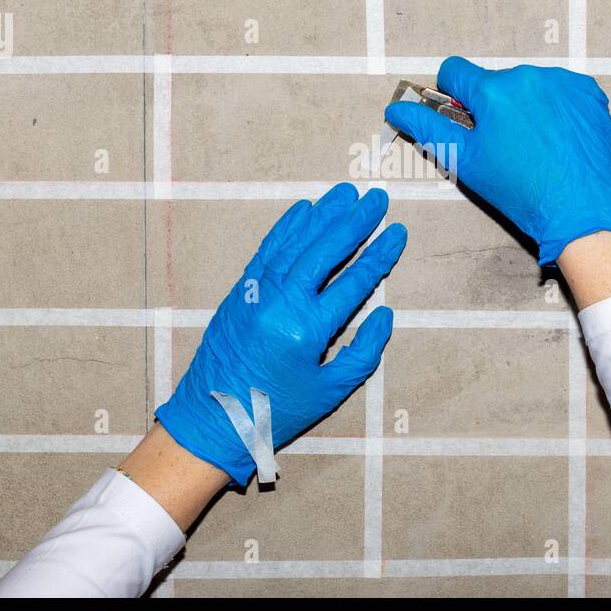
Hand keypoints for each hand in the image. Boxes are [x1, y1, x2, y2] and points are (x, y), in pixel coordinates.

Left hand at [156, 183, 405, 485]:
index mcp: (308, 329)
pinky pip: (269, 249)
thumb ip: (364, 352)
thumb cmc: (277, 410)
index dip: (379, 254)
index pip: (354, 281)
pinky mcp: (241, 290)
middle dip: (356, 221)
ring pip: (297, 242)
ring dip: (324, 214)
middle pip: (327, 250)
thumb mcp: (331, 391)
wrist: (214, 417)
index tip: (396, 231)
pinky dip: (288, 226)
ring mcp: (259, 292)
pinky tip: (305, 208)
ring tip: (347, 193)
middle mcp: (283, 302)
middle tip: (377, 197)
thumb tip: (384, 313)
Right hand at [385, 57, 610, 264]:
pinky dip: (556, 109)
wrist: (582, 209)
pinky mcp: (588, 93)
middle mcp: (529, 76)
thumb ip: (428, 129)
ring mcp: (563, 82)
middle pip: (495, 82)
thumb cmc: (520, 190)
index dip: (451, 94)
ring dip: (525, 106)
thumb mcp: (465, 161)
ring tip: (535, 145)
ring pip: (528, 86)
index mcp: (494, 90)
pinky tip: (558, 139)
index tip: (463, 117)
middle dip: (493, 106)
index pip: (454, 71)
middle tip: (505, 145)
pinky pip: (561, 91)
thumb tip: (396, 108)